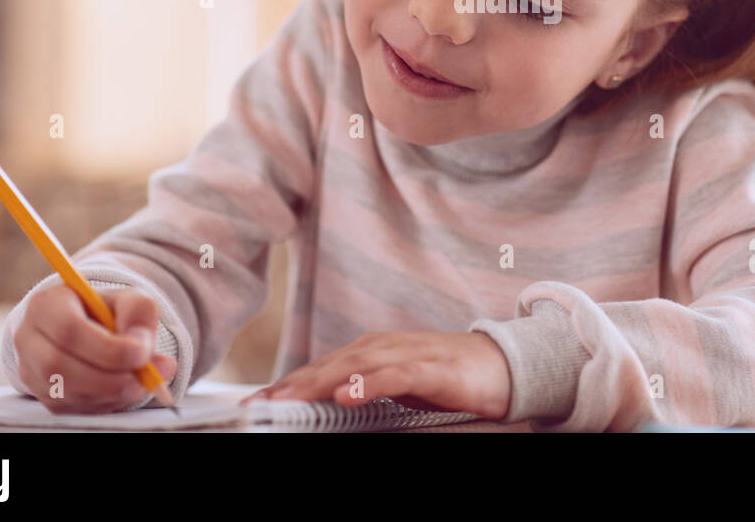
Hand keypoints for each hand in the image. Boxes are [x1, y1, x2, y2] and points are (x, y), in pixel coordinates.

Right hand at [13, 285, 177, 413]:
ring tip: (138, 384)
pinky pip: (69, 408)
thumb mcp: (128, 300)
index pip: (69, 330)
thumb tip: (144, 350)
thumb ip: (140, 315)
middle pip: (59, 366)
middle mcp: (28, 337)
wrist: (87, 327)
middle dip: (107, 378)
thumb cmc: (107, 311)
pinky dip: (100, 404)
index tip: (142, 353)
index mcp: (47, 304)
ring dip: (106, 394)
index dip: (107, 348)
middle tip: (142, 379)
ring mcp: (30, 369)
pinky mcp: (40, 395)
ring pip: (63, 392)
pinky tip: (121, 391)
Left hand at [238, 331, 511, 420]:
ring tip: (286, 401)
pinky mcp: (431, 368)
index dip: (286, 384)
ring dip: (317, 383)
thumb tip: (327, 405)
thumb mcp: (396, 386)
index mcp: (370, 352)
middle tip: (256, 404)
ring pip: (353, 367)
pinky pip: (394, 376)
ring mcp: (406, 354)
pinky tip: (345, 395)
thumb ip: (363, 389)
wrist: (501, 364)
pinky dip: (368, 384)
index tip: (253, 403)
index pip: (319, 369)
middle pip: (327, 366)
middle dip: (290, 385)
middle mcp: (382, 348)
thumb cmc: (447, 377)